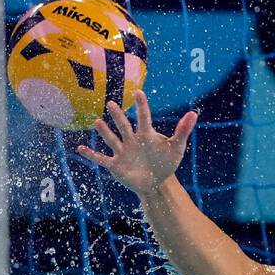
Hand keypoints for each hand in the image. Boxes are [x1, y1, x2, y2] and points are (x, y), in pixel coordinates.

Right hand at [76, 91, 198, 194]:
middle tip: (111, 103)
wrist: (156, 182)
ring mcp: (122, 152)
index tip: (139, 93)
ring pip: (112, 140)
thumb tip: (194, 113)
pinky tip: (80, 149)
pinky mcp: (116, 165)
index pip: (144, 117)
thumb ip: (183, 131)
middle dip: (118, 116)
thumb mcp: (176, 147)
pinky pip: (101, 159)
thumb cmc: (166, 162)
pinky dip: (91, 155)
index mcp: (146, 134)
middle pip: (124, 126)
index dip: (142, 106)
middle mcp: (132, 140)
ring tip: (97, 121)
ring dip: (105, 132)